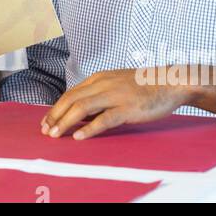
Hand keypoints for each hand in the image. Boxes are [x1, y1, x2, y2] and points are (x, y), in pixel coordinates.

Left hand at [42, 68, 189, 140]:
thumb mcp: (117, 84)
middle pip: (71, 99)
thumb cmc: (145, 86)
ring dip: (65, 122)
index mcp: (100, 78)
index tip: (46, 120)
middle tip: (45, 130)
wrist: (171, 82)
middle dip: (55, 115)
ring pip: (82, 108)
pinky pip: (104, 119)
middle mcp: (104, 84)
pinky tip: (78, 137)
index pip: (71, 93)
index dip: (56, 108)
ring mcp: (115, 95)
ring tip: (55, 134)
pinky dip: (88, 128)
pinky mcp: (127, 108)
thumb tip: (82, 112)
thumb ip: (100, 94)